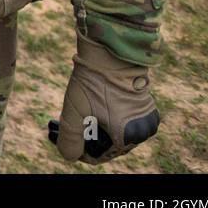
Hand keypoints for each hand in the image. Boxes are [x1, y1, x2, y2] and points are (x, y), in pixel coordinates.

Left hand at [50, 37, 160, 163]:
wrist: (112, 51)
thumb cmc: (92, 80)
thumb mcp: (75, 110)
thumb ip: (70, 138)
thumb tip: (70, 156)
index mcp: (126, 136)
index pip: (99, 156)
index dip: (78, 150)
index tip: (61, 137)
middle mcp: (142, 132)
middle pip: (108, 144)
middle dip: (85, 137)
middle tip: (61, 124)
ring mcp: (147, 119)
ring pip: (116, 132)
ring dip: (96, 127)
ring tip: (75, 115)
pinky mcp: (147, 106)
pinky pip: (125, 121)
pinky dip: (109, 118)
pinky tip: (91, 108)